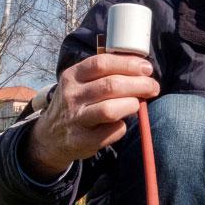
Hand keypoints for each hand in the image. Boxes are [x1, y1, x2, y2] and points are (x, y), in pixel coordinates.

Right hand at [25, 53, 159, 179]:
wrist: (51, 136)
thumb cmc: (76, 103)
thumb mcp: (79, 83)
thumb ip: (103, 73)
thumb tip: (141, 68)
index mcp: (72, 76)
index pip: (102, 63)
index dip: (128, 64)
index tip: (147, 68)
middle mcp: (72, 96)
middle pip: (111, 85)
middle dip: (139, 84)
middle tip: (153, 87)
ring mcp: (76, 119)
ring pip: (111, 109)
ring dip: (132, 104)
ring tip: (138, 104)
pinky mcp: (83, 140)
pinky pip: (113, 131)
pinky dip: (123, 126)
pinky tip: (122, 122)